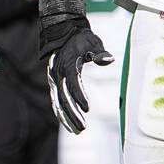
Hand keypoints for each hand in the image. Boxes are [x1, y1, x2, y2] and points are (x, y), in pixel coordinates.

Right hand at [38, 0, 112, 133]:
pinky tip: (69, 124)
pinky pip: (57, 101)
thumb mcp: (93, 41)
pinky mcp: (56, 84)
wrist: (64, 32)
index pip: (73, 82)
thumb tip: (109, 59)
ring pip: (58, 102)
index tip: (88, 109)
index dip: (80, 96)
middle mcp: (58, 73)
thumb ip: (99, 52)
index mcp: (67, 63)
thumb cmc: (82, 38)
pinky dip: (62, 113)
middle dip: (72, 114)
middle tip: (82, 128)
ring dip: (66, 117)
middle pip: (63, 97)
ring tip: (77, 131)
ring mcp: (55, 80)